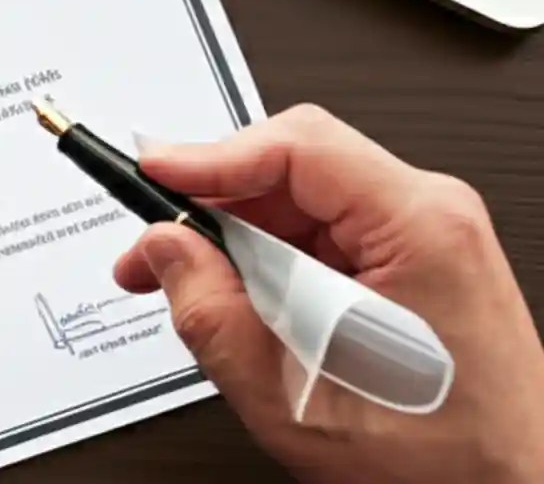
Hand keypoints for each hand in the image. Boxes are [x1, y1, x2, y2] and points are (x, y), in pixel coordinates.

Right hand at [114, 105, 543, 483]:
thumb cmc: (444, 465)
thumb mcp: (292, 395)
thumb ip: (213, 312)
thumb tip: (163, 248)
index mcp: (420, 228)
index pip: (298, 147)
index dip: (212, 155)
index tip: (154, 171)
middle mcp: (430, 218)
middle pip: (293, 168)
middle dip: (212, 204)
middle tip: (154, 247)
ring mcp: (423, 239)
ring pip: (300, 204)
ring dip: (235, 239)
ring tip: (187, 286)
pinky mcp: (410, 264)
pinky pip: (321, 237)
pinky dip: (268, 262)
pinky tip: (239, 299)